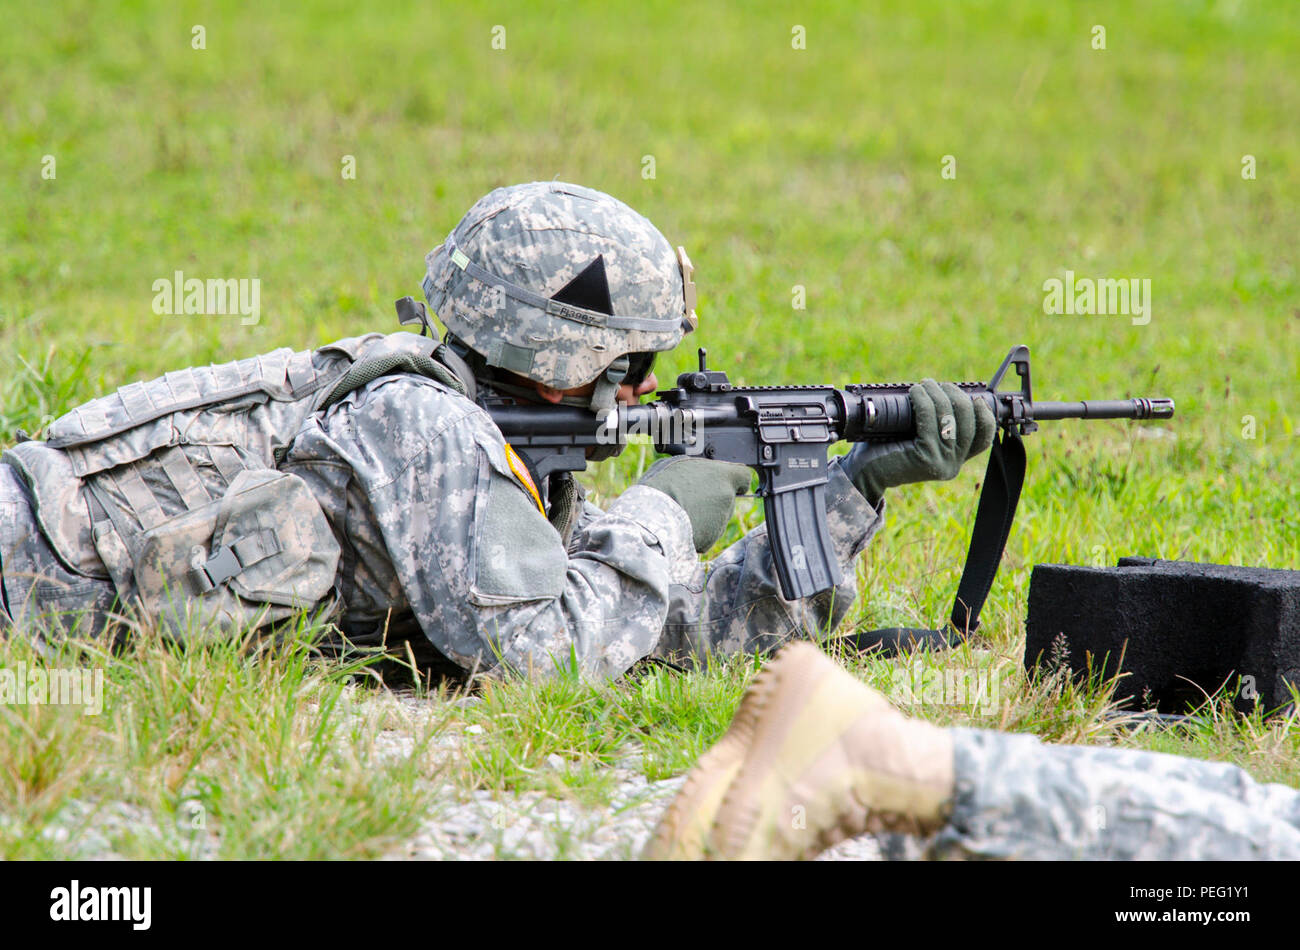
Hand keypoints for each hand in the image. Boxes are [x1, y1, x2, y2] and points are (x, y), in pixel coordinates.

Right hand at [638, 457, 752, 552]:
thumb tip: (697, 472)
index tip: (726, 482)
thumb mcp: (677, 465)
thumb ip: (697, 470)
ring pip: (716, 517)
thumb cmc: (662, 487)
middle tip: (691, 498)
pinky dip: (696, 531)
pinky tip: (680, 525)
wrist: (652, 518)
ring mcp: (721, 520)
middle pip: (726, 498)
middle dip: (712, 499)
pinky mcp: (711, 539)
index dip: (735, 481)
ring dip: (704, 516)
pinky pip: (705, 533)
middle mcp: (726, 497)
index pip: (743, 476)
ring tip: (680, 511)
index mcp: (722, 475)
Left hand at [839, 380, 995, 503]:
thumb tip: (945, 392)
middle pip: (970, 424)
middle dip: (957, 397)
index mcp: (955, 460)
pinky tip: (915, 392)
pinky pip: (929, 422)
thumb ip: (936, 424)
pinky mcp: (925, 458)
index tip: (975, 398)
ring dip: (939, 395)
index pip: (984, 438)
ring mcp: (940, 463)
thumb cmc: (888, 448)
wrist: (864, 472)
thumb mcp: (919, 437)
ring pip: (950, 419)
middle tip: (940, 385)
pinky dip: (924, 402)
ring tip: (925, 384)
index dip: (985, 415)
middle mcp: (953, 465)